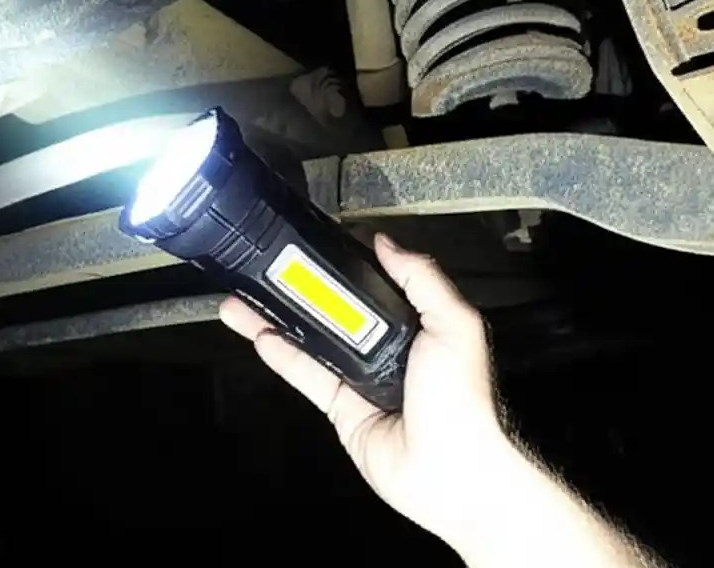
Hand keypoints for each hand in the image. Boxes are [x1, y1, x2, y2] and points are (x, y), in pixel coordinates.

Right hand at [219, 233, 510, 541]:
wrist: (449, 469)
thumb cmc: (464, 404)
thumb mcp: (454, 325)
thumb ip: (423, 279)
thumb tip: (390, 245)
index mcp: (419, 326)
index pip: (376, 286)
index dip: (348, 267)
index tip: (319, 248)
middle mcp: (389, 350)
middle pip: (336, 312)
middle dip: (303, 292)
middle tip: (272, 270)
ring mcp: (362, 379)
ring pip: (314, 341)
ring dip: (280, 319)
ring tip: (249, 297)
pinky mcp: (342, 407)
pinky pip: (307, 376)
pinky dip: (283, 356)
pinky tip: (261, 335)